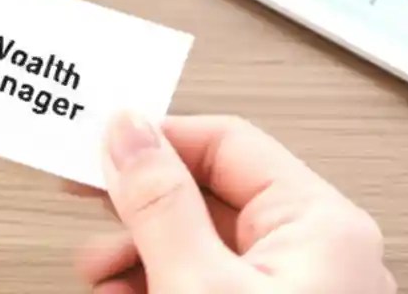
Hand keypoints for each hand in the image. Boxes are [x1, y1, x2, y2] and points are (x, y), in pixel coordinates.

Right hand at [71, 114, 395, 292]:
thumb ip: (160, 204)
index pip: (225, 140)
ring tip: (100, 268)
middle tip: (84, 197)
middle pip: (206, 191)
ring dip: (137, 247)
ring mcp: (295, 290)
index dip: (153, 137)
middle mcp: (318, 253)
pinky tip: (124, 289)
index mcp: (323, 226)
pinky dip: (158, 279)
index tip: (96, 144)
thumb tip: (128, 130)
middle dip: (136, 202)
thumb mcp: (198, 284)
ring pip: (199, 240)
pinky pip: (207, 278)